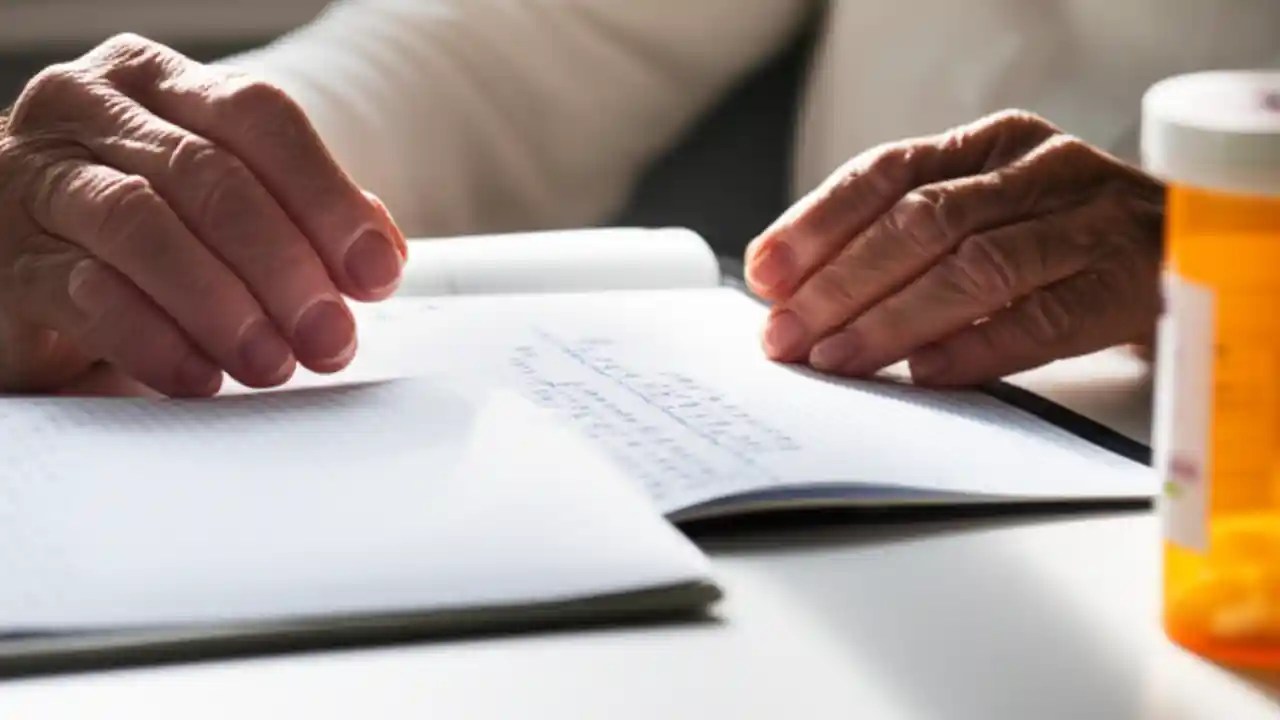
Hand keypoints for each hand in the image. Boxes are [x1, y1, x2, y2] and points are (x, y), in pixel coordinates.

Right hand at [0, 34, 406, 396]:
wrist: (21, 275)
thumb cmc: (139, 238)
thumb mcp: (222, 210)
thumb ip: (301, 215)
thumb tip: (380, 252)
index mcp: (159, 85)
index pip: (258, 117)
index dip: (326, 197)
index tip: (376, 273)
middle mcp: (90, 112)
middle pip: (207, 173)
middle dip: (283, 264)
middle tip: (329, 336)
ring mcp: (36, 180)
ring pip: (140, 223)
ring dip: (221, 303)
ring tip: (270, 363)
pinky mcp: (5, 261)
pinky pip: (83, 292)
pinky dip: (153, 338)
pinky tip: (199, 376)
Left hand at [744, 110, 1162, 385]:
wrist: (1185, 252)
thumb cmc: (1060, 238)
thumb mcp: (987, 209)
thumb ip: (908, 235)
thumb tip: (801, 291)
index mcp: (991, 144)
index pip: (888, 172)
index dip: (819, 223)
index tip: (766, 272)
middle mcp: (1038, 170)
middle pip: (921, 223)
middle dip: (840, 283)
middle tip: (786, 333)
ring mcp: (1085, 224)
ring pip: (974, 268)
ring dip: (892, 319)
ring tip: (836, 359)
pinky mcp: (1122, 285)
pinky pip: (1040, 320)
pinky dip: (977, 348)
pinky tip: (926, 373)